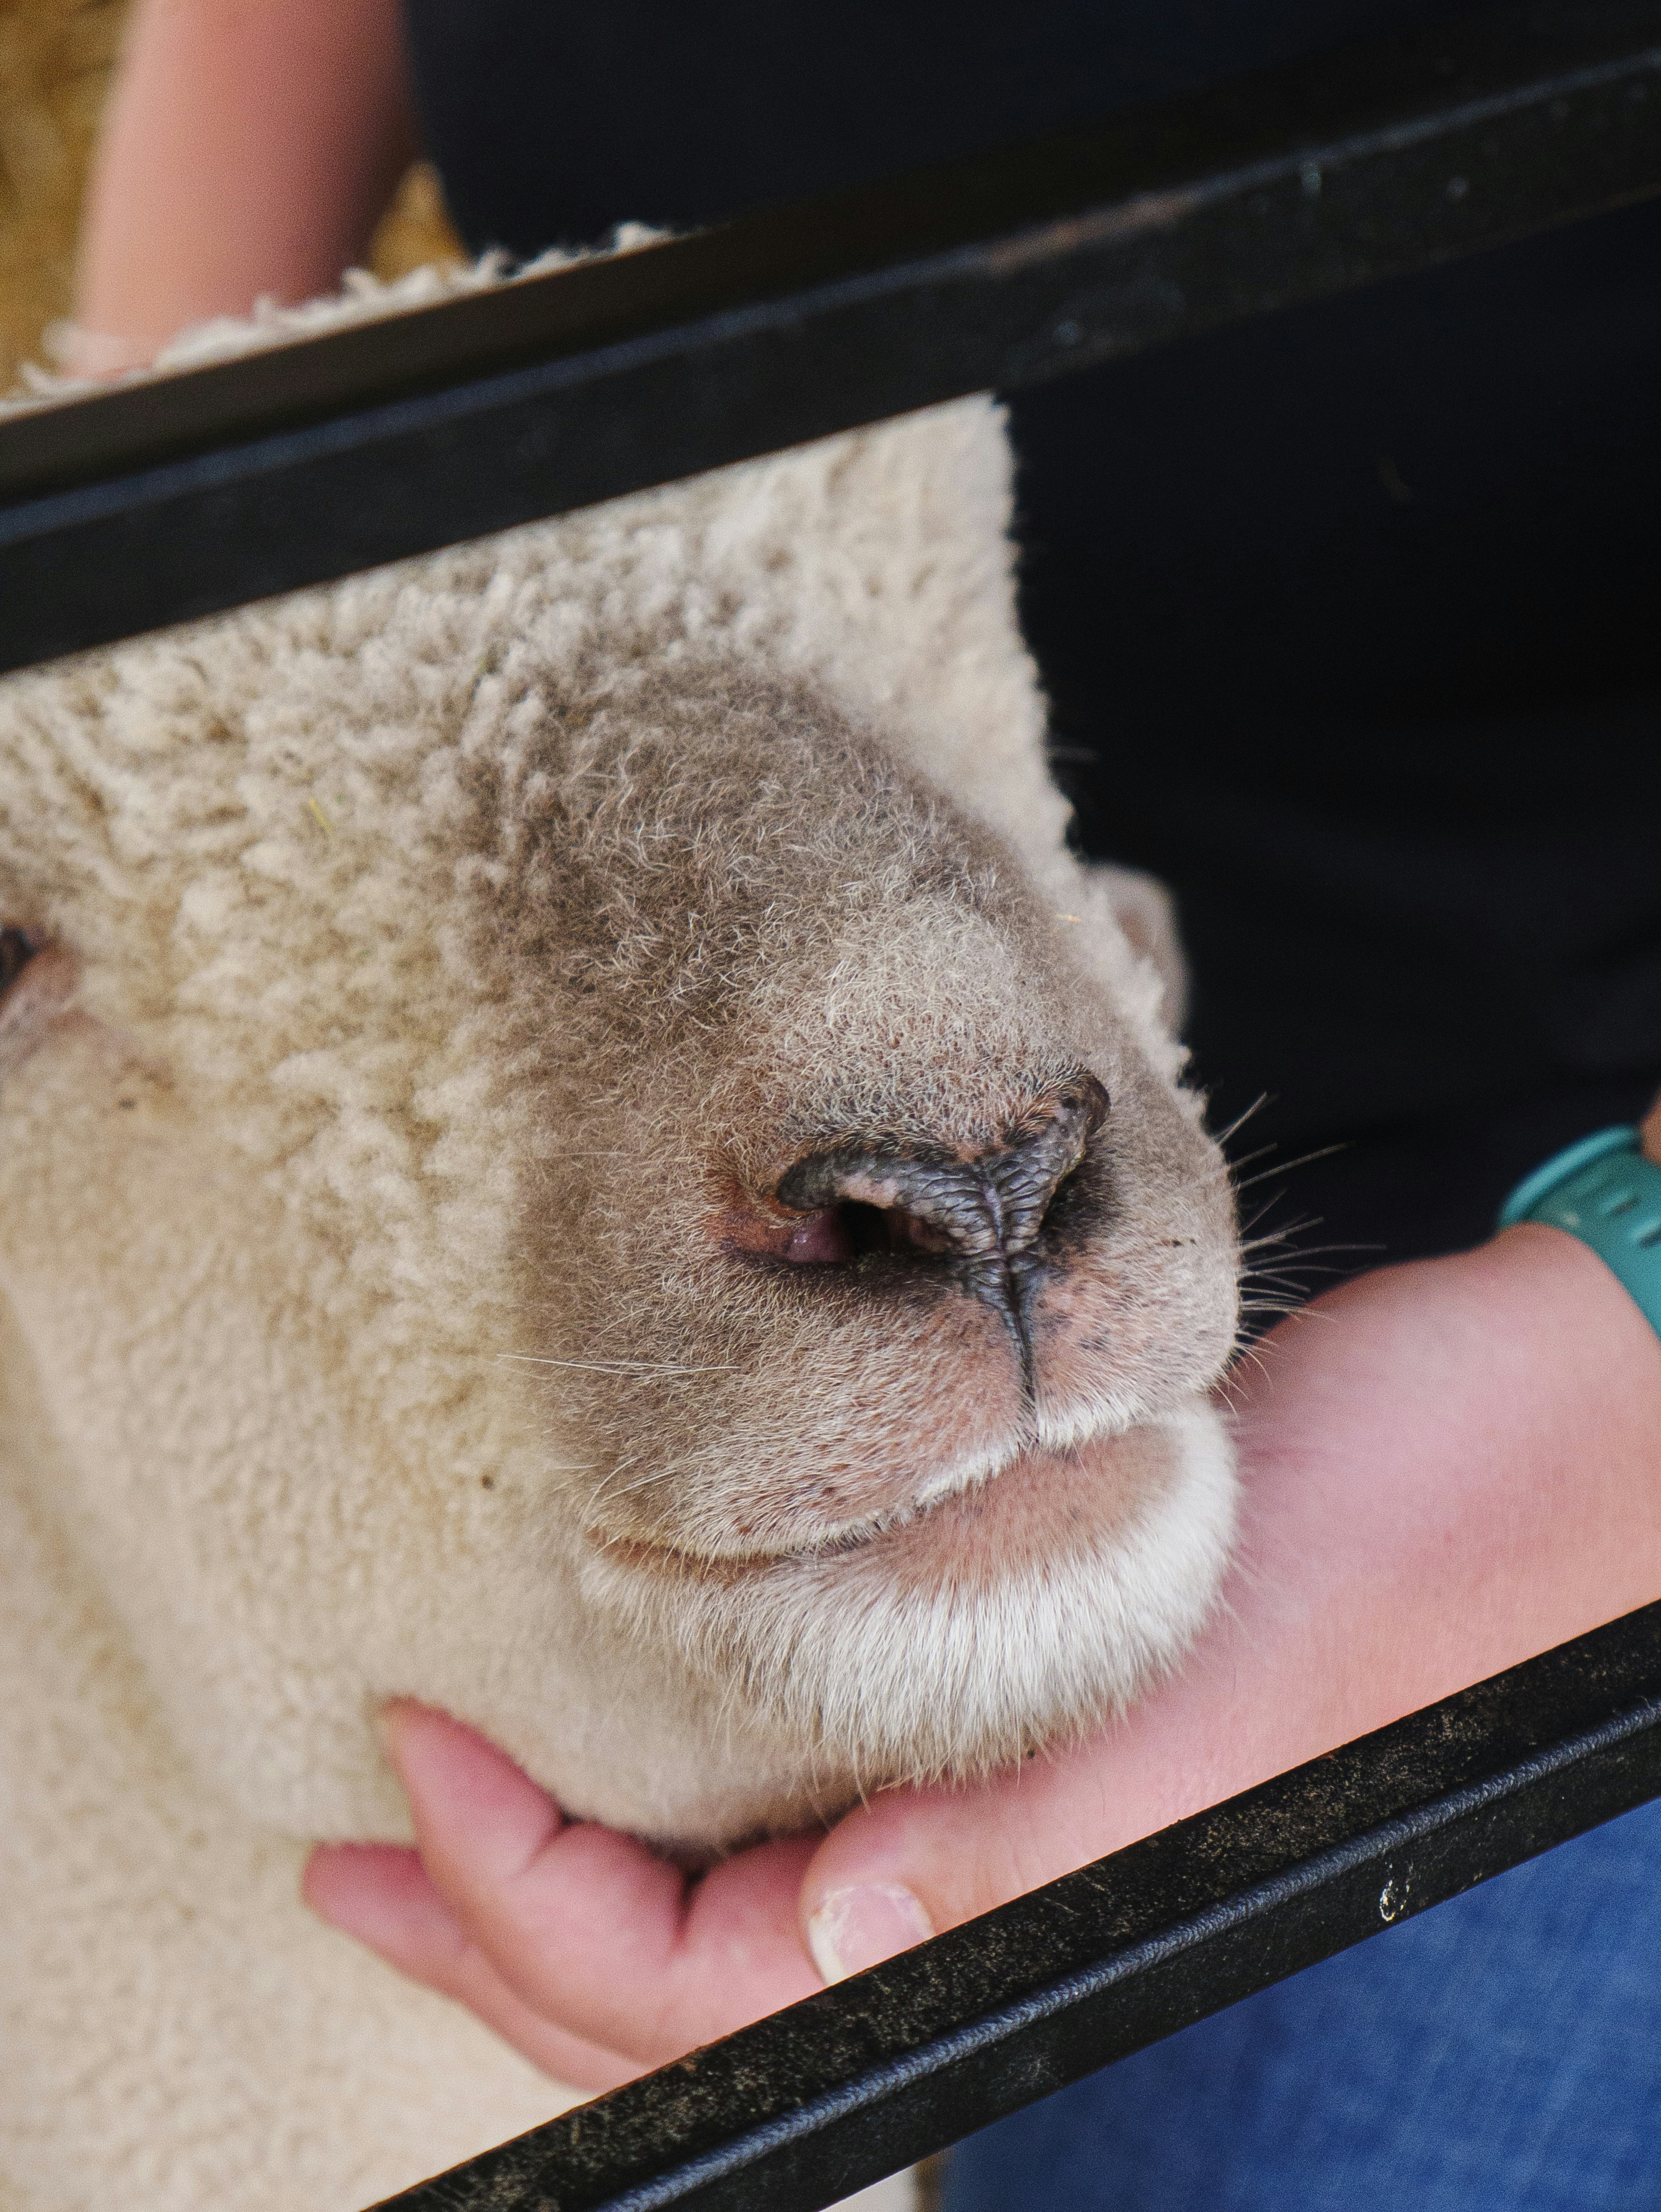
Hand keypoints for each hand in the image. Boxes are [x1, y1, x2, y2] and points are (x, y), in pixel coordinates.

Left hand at [305, 1223, 1660, 2084]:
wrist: (1561, 1404)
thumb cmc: (1445, 1527)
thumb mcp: (1253, 1676)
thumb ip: (1042, 1830)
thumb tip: (824, 1950)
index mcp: (1044, 1895)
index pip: (714, 1989)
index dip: (528, 1906)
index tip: (407, 1764)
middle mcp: (1006, 1860)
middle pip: (688, 1973)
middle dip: (498, 1922)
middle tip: (345, 1834)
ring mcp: (1004, 1781)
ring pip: (729, 1889)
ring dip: (570, 1855)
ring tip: (433, 1796)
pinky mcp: (1017, 1680)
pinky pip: (800, 1777)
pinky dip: (676, 1759)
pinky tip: (617, 1700)